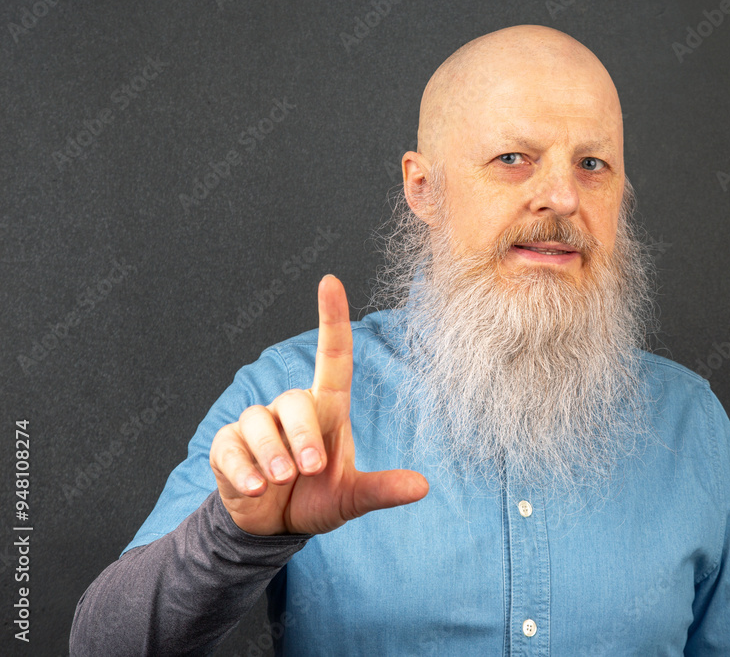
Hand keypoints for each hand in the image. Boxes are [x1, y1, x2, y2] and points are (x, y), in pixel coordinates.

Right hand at [209, 274, 428, 534]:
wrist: (274, 525)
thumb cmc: (317, 498)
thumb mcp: (351, 498)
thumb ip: (381, 490)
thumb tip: (422, 487)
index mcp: (326, 410)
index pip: (332, 357)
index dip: (331, 319)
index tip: (331, 282)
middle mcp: (290, 410)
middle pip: (295, 401)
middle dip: (302, 437)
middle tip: (310, 470)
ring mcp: (257, 426)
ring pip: (258, 420)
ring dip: (272, 454)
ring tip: (281, 482)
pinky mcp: (227, 446)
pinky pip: (230, 447)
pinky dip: (243, 469)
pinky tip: (255, 488)